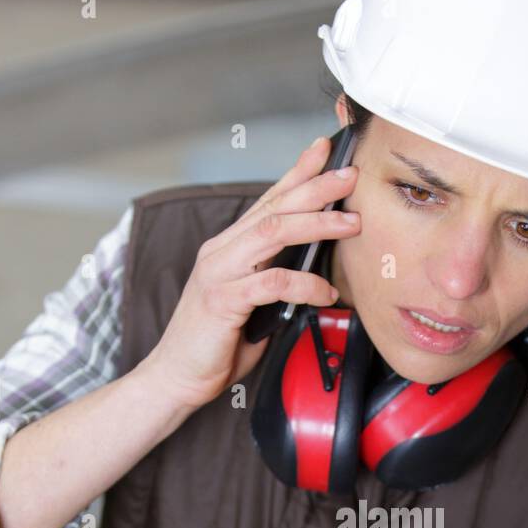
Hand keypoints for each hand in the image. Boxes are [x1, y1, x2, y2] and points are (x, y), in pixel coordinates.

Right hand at [139, 136, 360, 410]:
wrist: (177, 377)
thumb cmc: (216, 344)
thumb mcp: (253, 304)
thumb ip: (276, 281)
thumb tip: (316, 270)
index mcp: (229, 247)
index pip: (268, 201)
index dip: (297, 172)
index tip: (324, 150)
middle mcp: (222, 251)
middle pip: (275, 207)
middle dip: (315, 187)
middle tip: (348, 175)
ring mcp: (219, 273)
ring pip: (274, 233)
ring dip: (317, 224)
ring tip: (350, 223)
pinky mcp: (222, 300)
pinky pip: (272, 282)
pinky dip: (304, 284)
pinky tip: (326, 291)